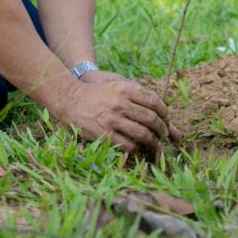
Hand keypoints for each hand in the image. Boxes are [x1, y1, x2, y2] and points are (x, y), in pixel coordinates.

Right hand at [56, 74, 181, 151]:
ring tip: (156, 145)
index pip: (155, 101)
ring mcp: (112, 119)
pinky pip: (129, 145)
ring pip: (143, 134)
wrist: (70, 99)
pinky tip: (137, 147)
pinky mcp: (104, 134)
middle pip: (151, 119)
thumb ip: (141, 99)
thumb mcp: (119, 89)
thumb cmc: (99, 95)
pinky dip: (137, 148)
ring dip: (154, 142)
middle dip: (162, 130)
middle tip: (164, 136)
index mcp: (125, 88)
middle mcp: (120, 103)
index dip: (165, 114)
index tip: (167, 121)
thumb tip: (164, 115)